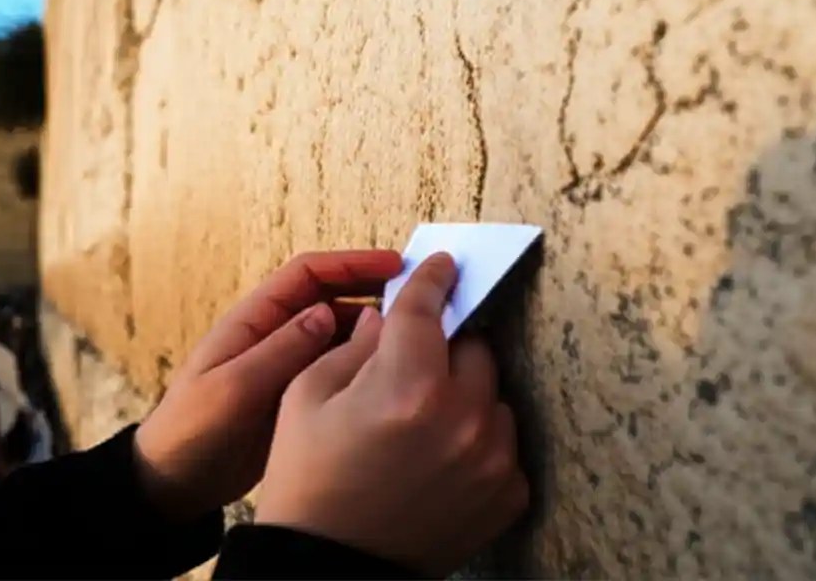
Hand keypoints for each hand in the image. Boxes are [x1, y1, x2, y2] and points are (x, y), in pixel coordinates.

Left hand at [133, 250, 402, 519]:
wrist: (174, 483)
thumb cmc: (190, 431)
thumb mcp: (233, 388)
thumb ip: (279, 351)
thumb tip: (326, 312)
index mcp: (254, 322)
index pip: (309, 274)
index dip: (352, 263)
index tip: (396, 265)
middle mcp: (277, 337)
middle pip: (334, 298)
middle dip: (375, 291)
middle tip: (421, 296)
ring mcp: (291, 366)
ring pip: (343, 335)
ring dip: (376, 331)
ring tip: (419, 336)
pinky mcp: (300, 396)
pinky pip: (340, 370)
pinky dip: (366, 365)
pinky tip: (393, 375)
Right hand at [256, 253, 528, 574]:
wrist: (328, 568)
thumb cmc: (308, 481)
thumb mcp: (307, 399)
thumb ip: (353, 346)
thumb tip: (385, 317)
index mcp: (407, 384)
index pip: (429, 308)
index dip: (433, 280)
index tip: (444, 265)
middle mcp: (462, 416)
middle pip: (473, 349)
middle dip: (445, 351)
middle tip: (413, 373)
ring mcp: (492, 457)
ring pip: (493, 396)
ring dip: (465, 398)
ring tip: (423, 428)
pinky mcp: (508, 493)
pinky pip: (503, 444)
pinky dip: (478, 442)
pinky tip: (440, 461)